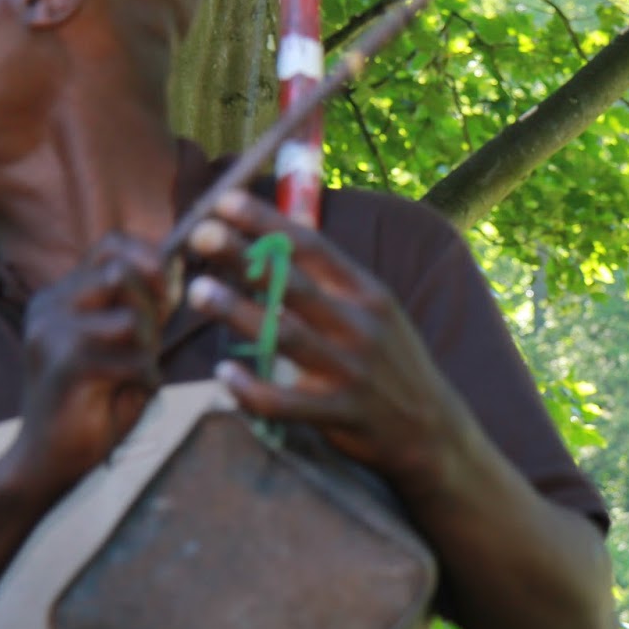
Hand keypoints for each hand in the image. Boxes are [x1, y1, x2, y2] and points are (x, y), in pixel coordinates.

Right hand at [6, 234, 169, 495]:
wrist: (51, 460)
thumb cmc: (98, 401)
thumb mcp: (127, 343)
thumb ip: (143, 306)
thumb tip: (177, 263)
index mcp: (63, 295)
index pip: (113, 244)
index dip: (152, 258)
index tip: (169, 292)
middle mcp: (50, 304)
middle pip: (124, 273)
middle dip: (153, 311)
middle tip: (147, 347)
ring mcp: (51, 331)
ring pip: (130, 317)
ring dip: (148, 348)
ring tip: (133, 372)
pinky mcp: (63, 363)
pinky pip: (132, 357)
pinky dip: (143, 378)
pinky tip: (125, 393)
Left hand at [183, 189, 469, 493]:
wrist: (431, 428)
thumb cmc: (389, 361)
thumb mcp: (374, 311)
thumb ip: (329, 282)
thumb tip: (269, 241)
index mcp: (367, 294)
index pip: (312, 247)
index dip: (267, 222)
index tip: (225, 200)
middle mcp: (360, 326)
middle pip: (294, 284)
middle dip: (246, 256)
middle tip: (201, 234)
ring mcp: (351, 370)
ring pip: (286, 336)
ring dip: (239, 311)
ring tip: (197, 291)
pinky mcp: (340, 412)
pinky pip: (286, 402)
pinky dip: (252, 388)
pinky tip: (224, 374)